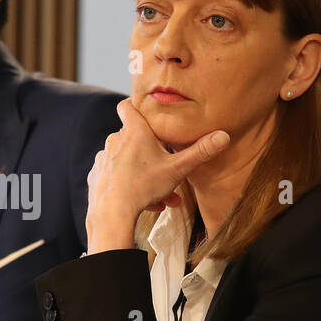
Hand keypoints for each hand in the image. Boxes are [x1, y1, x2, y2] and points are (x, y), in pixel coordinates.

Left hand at [85, 99, 229, 252]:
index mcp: (134, 131)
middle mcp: (114, 141)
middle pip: (134, 140)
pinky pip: (115, 178)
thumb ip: (200, 152)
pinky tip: (140, 202)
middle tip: (168, 173)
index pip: (127, 106)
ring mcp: (103, 159)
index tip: (145, 114)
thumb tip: (224, 136)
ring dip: (144, 176)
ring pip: (127, 163)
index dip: (135, 106)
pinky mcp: (96, 177)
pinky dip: (127, 186)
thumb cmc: (144, 186)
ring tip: (160, 198)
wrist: (112, 214)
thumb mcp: (177, 169)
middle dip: (152, 155)